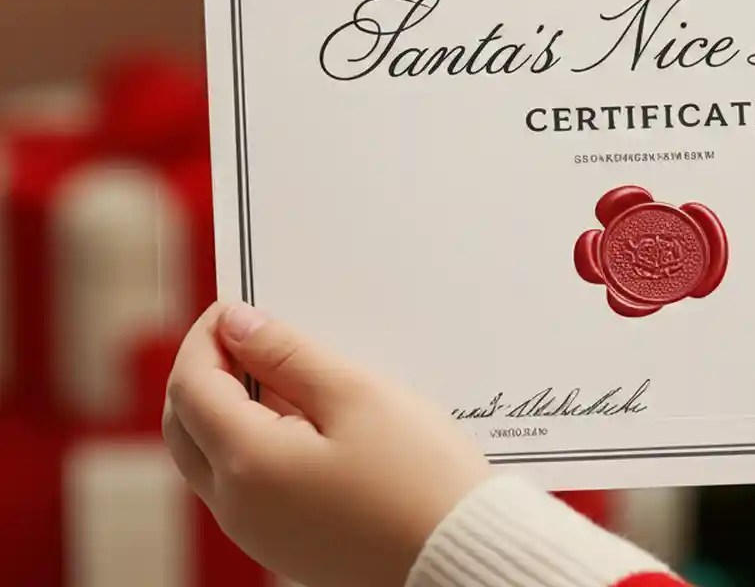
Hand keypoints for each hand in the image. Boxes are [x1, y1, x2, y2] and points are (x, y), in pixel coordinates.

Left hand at [162, 302, 490, 586]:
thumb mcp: (357, 396)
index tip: (239, 307)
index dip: (207, 336)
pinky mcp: (285, 546)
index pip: (190, 383)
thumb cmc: (422, 479)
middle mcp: (237, 506)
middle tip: (249, 336)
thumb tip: (237, 324)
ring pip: (209, 456)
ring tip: (283, 376)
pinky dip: (251, 443)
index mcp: (247, 463)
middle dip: (204, 371)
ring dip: (227, 408)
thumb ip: (289, 355)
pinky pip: (243, 485)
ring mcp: (258, 533)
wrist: (460, 557)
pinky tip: (303, 424)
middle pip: (185, 423)